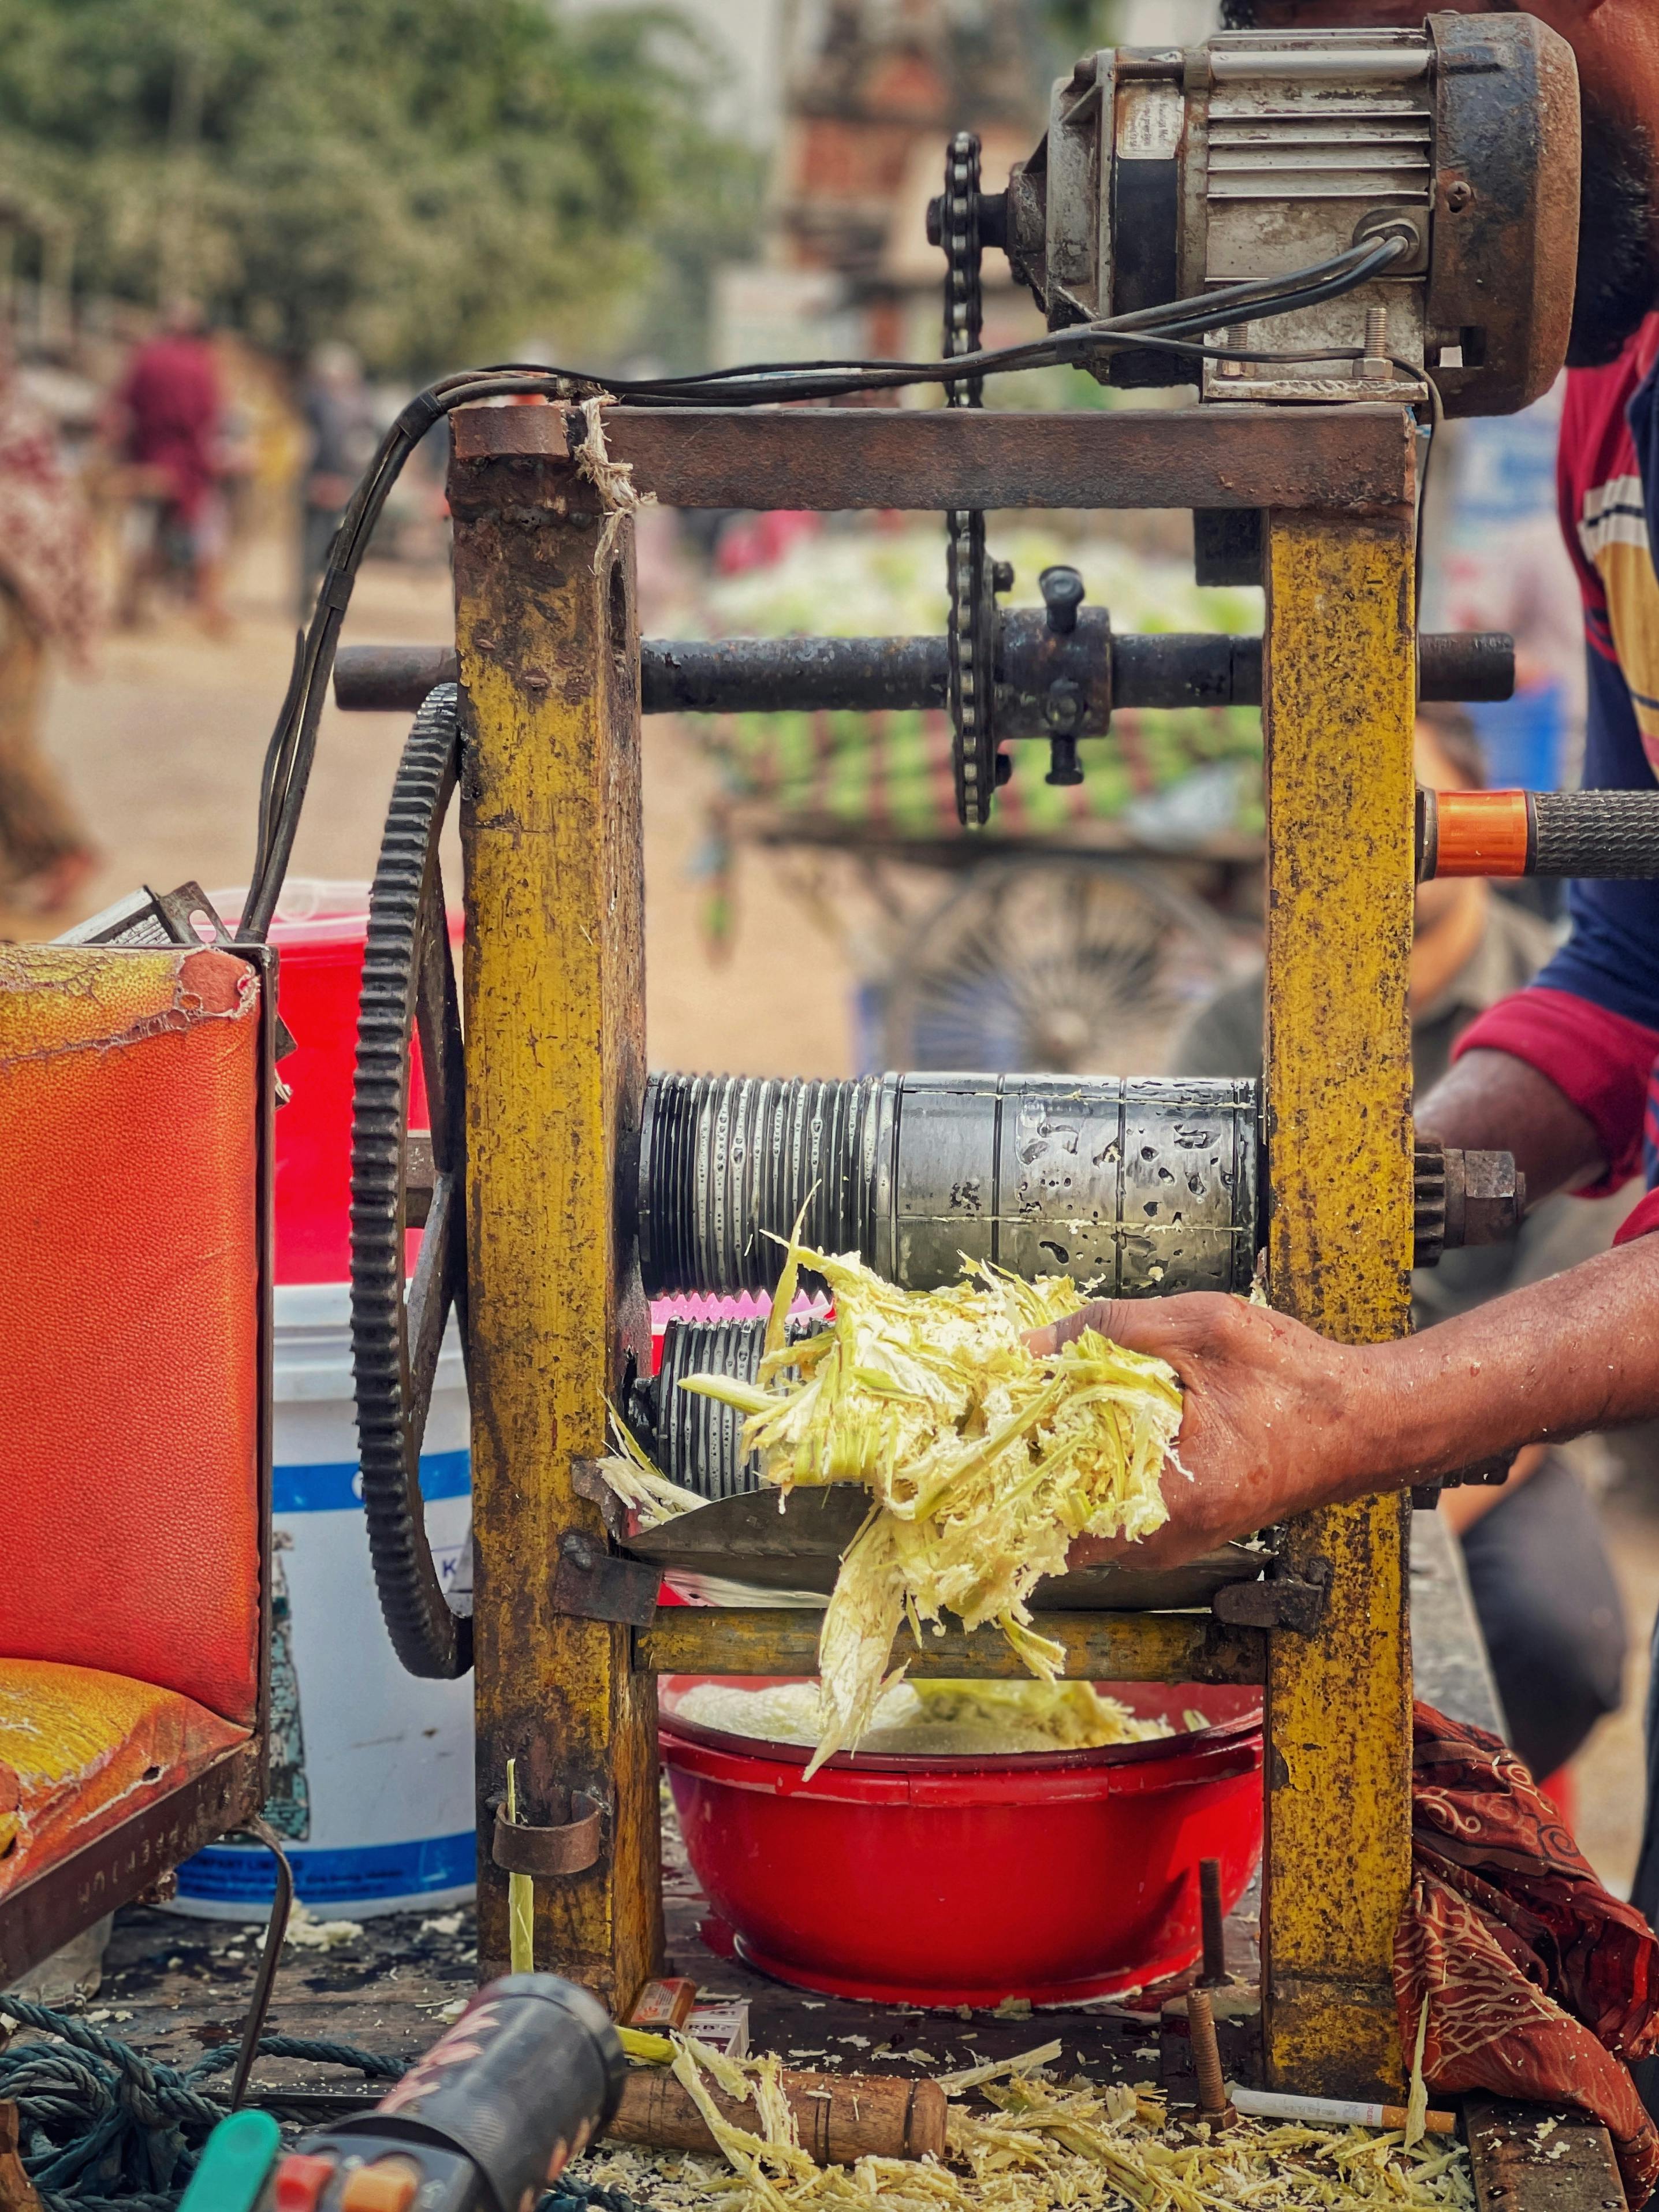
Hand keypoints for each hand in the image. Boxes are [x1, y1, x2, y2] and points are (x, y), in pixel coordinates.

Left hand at [1025, 1295, 1375, 1567]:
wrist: (1368, 1422)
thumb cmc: (1298, 1380)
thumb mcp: (1201, 1329)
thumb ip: (1109, 1329)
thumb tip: (1024, 1345)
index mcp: (1170, 1501)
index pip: (1051, 1513)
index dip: (1005, 1466)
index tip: (977, 1425)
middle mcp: (1164, 1540)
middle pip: (1056, 1521)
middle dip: (1021, 1466)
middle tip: (993, 1414)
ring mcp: (1172, 1541)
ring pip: (1081, 1517)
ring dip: (1055, 1468)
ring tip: (1033, 1414)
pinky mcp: (1180, 1527)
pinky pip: (1112, 1509)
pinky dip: (1091, 1471)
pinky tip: (1083, 1427)